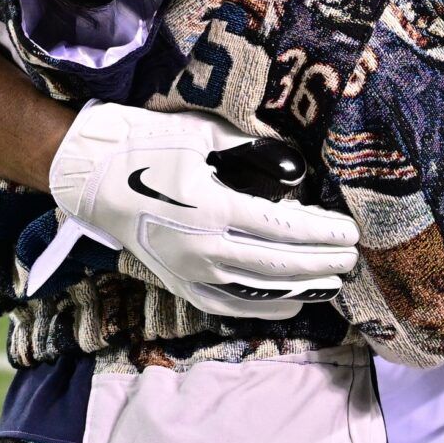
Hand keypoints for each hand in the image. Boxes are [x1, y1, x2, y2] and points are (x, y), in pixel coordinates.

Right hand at [48, 102, 360, 319]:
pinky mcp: (177, 280)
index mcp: (212, 209)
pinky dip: (263, 306)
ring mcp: (188, 270)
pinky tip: (290, 302)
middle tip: (353, 257)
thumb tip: (294, 169)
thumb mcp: (204, 136)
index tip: (350, 231)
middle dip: (322, 262)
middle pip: (278, 264)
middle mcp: (202, 248)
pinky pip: (227, 303)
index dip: (322, 233)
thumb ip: (252, 152)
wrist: (90, 173)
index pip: (283, 229)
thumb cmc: (148, 144)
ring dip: (301, 286)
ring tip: (333, 281)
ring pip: (257, 289)